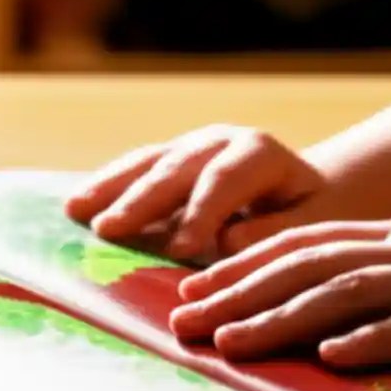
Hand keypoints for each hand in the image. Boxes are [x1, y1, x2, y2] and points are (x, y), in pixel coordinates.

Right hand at [66, 125, 329, 259]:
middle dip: (140, 201)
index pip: (225, 181)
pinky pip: (132, 169)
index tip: (179, 249)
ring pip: (145, 164)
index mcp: (260, 154)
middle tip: (108, 229)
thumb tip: (230, 239)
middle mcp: (219, 141)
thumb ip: (277, 232)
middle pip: (175, 169)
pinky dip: (104, 186)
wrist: (309, 189)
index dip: (201, 213)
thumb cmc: (313, 216)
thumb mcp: (314, 225)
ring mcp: (188, 146)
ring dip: (109, 188)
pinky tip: (76, 204)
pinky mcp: (167, 158)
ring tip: (75, 211)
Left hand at [169, 218, 390, 367]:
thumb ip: (362, 284)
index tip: (190, 289)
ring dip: (282, 316)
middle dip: (239, 293)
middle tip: (184, 322)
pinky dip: (370, 338)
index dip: (243, 264)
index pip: (303, 244)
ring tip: (228, 341)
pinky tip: (329, 356)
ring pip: (346, 290)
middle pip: (308, 265)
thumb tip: (299, 322)